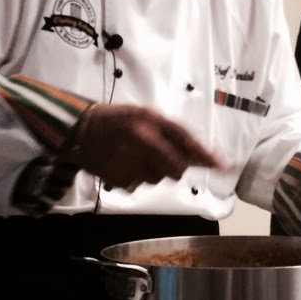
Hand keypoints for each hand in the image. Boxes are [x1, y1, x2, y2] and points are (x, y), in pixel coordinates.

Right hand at [60, 103, 223, 190]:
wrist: (77, 131)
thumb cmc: (116, 119)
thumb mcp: (145, 114)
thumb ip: (171, 133)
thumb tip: (198, 154)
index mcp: (149, 124)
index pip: (185, 142)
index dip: (205, 155)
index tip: (223, 166)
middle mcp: (142, 144)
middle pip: (176, 169)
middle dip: (176, 166)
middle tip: (161, 155)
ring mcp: (130, 165)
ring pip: (159, 179)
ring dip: (155, 171)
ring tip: (137, 155)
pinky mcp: (119, 180)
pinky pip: (141, 185)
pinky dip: (138, 177)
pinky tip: (125, 164)